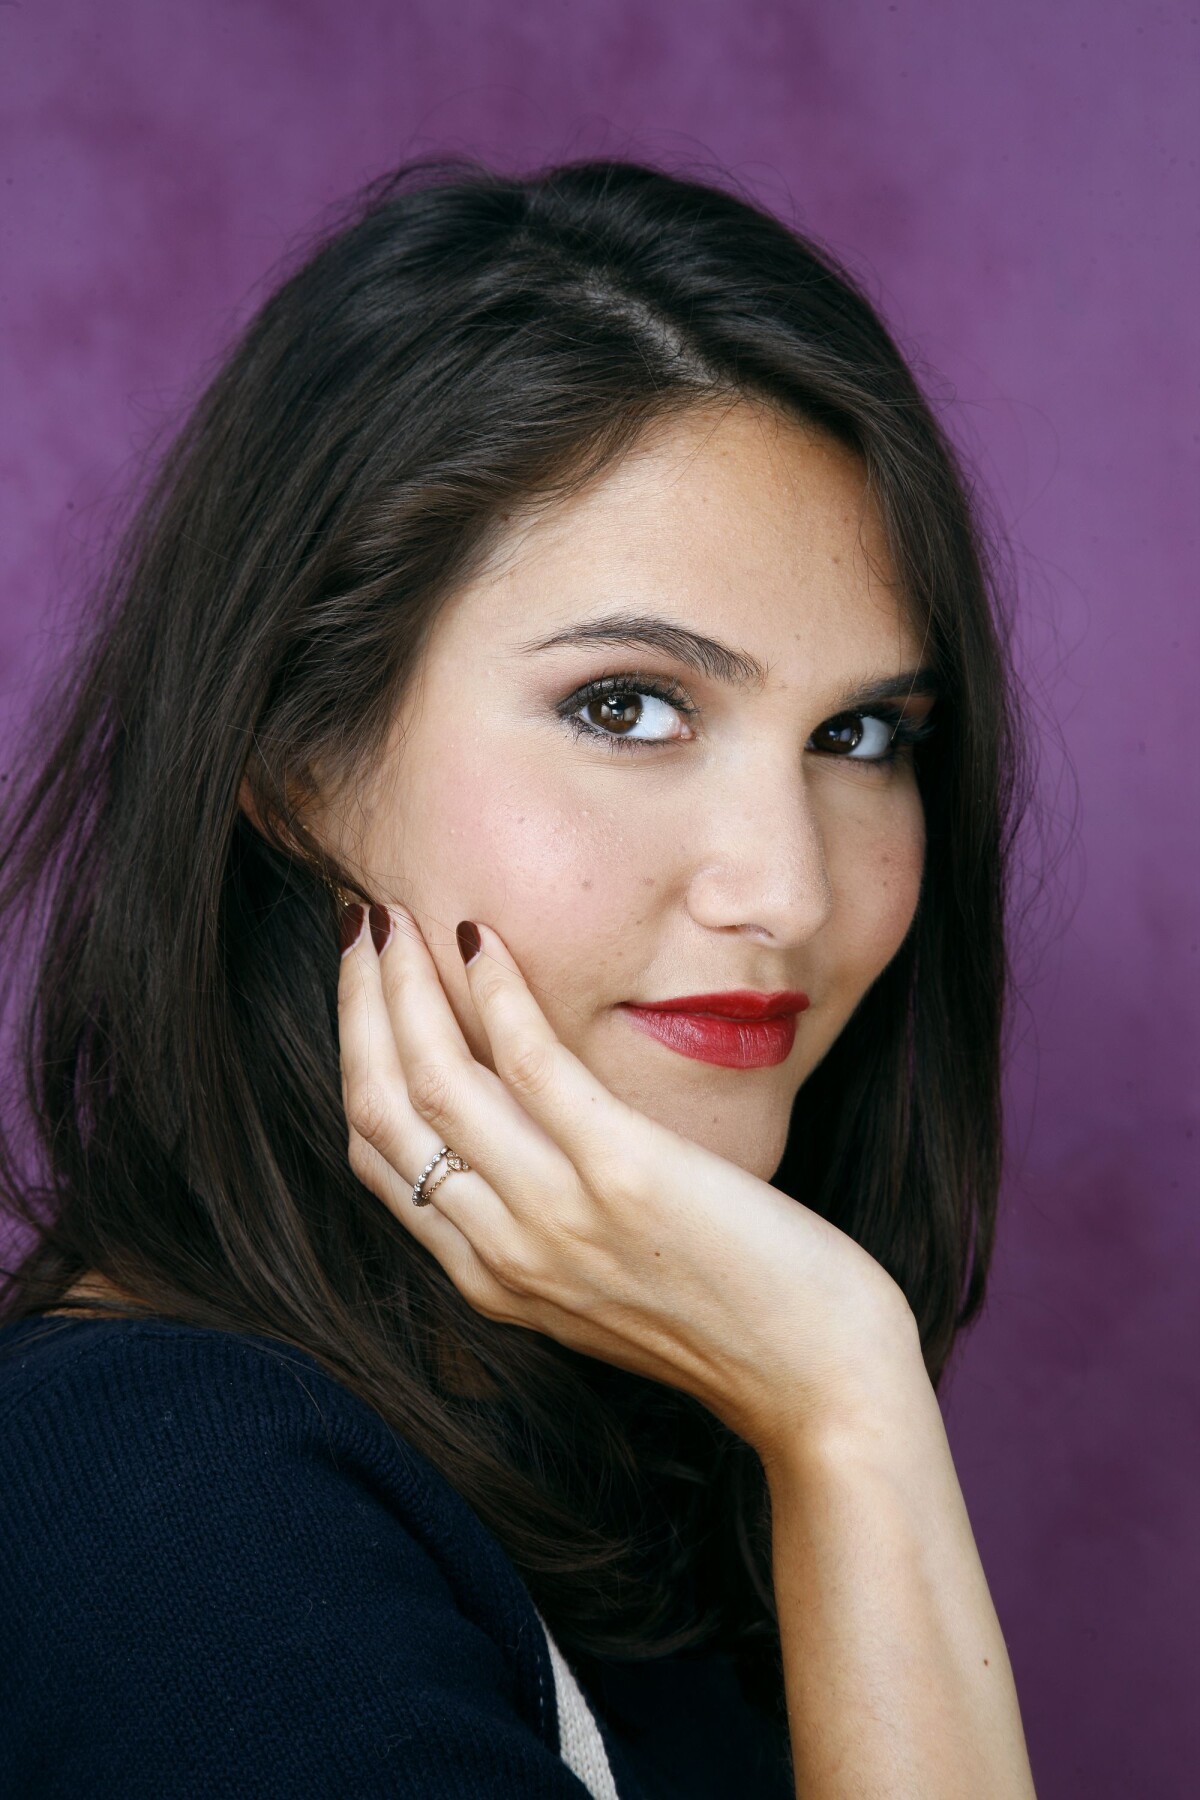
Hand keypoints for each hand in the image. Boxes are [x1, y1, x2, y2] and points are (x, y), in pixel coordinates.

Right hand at [337, 903, 919, 1461]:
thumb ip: (544, 1226)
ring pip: (435, 1082)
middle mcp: (503, 1249)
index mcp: (490, 1277)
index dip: (356, 1056)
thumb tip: (524, 1138)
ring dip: (403, 987)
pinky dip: (496, 995)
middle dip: (357, 1008)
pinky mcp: (623, 1174)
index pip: (377, 1156)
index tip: (362, 985)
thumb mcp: (602, 1287)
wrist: (820, 1381)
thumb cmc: (730, 1322)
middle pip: (383, 1111)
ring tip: (397, 917)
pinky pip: (531, 1067)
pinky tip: (484, 942)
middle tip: (358, 925)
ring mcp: (558, 1215)